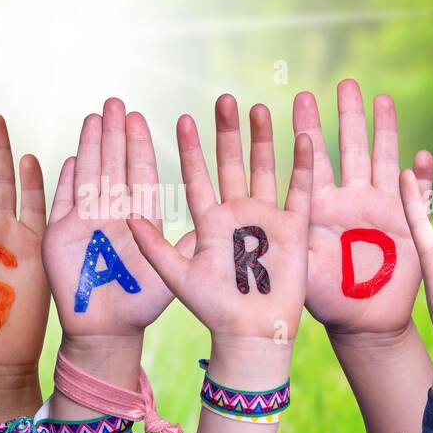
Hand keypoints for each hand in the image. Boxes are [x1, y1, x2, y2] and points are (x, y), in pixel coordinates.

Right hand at [43, 99, 180, 340]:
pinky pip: (62, 202)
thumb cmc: (141, 305)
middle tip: (116, 103)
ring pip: (88, 176)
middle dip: (113, 134)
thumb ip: (185, 244)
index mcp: (138, 217)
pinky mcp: (59, 236)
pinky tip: (70, 157)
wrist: (106, 331)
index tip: (138, 117)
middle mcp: (111, 214)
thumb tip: (214, 216)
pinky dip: (65, 181)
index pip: (138, 173)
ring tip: (94, 118)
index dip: (137, 145)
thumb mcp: (172, 272)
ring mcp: (84, 222)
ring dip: (90, 147)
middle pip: (112, 166)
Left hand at [128, 95, 312, 377]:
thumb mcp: (177, 276)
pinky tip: (304, 137)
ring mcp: (267, 219)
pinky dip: (303, 166)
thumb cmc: (213, 310)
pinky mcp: (295, 229)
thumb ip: (154, 246)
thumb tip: (128, 215)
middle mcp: (237, 214)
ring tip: (259, 108)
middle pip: (231, 164)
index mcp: (209, 222)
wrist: (252, 334)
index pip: (197, 176)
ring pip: (265, 169)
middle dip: (228, 132)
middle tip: (224, 98)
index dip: (191, 149)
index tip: (183, 119)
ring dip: (263, 140)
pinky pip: (300, 191)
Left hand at [300, 81, 432, 336]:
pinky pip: (416, 193)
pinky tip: (426, 154)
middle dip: (347, 115)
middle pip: (349, 147)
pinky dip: (421, 175)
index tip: (299, 95)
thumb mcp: (297, 267)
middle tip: (345, 82)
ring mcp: (380, 206)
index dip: (307, 129)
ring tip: (382, 98)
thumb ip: (283, 240)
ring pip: (382, 158)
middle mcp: (349, 198)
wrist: (362, 320)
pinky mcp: (406, 220)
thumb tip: (255, 219)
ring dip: (385, 129)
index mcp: (319, 205)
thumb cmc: (323, 298)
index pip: (311, 158)